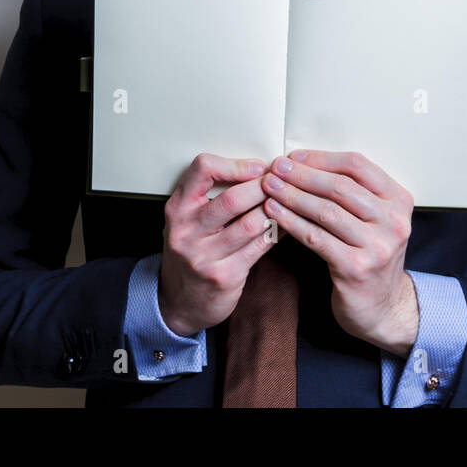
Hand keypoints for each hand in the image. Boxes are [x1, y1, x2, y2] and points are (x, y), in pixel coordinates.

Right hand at [158, 153, 278, 335]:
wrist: (180, 301)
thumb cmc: (191, 251)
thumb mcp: (188, 219)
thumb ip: (211, 196)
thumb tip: (259, 171)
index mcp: (178, 207)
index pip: (202, 169)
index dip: (235, 164)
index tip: (258, 167)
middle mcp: (187, 230)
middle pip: (232, 198)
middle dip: (264, 187)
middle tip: (283, 182)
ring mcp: (204, 256)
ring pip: (251, 224)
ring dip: (275, 210)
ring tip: (289, 201)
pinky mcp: (224, 276)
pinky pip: (260, 247)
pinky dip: (278, 232)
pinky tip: (288, 224)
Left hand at [260, 150, 417, 355]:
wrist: (382, 307)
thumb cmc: (370, 254)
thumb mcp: (375, 218)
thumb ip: (353, 192)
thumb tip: (303, 162)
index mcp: (399, 199)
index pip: (357, 165)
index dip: (321, 158)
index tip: (294, 157)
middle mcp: (394, 221)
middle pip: (340, 186)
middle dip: (302, 175)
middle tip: (275, 168)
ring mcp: (378, 246)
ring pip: (326, 211)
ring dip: (292, 196)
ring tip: (269, 187)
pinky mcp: (356, 268)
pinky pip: (316, 238)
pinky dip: (291, 222)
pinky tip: (274, 213)